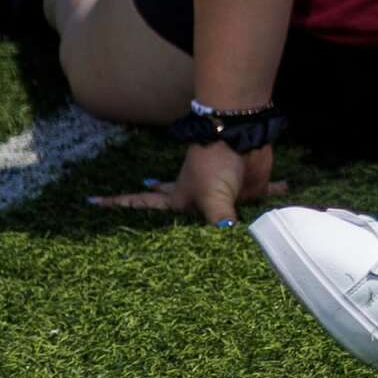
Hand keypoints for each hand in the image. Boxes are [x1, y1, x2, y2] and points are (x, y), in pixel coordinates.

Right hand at [95, 139, 285, 224]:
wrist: (245, 134)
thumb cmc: (218, 163)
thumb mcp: (214, 197)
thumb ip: (219, 222)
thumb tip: (224, 243)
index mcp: (180, 198)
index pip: (143, 204)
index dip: (119, 204)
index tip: (90, 201)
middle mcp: (199, 197)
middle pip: (177, 209)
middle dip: (165, 216)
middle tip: (148, 225)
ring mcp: (223, 192)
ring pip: (220, 208)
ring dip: (221, 217)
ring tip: (217, 226)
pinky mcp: (248, 186)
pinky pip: (264, 192)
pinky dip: (275, 191)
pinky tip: (287, 190)